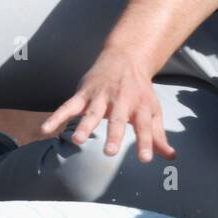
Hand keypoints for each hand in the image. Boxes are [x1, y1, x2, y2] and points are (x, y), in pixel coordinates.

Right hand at [38, 48, 175, 162]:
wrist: (126, 58)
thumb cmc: (140, 91)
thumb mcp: (152, 111)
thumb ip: (158, 136)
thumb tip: (171, 157)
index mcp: (141, 107)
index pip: (145, 128)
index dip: (146, 143)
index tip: (146, 159)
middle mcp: (122, 101)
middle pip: (118, 120)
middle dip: (114, 135)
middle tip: (110, 152)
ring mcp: (101, 96)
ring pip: (92, 113)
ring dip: (84, 126)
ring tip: (77, 141)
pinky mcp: (84, 93)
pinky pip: (68, 106)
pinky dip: (57, 116)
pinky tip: (46, 129)